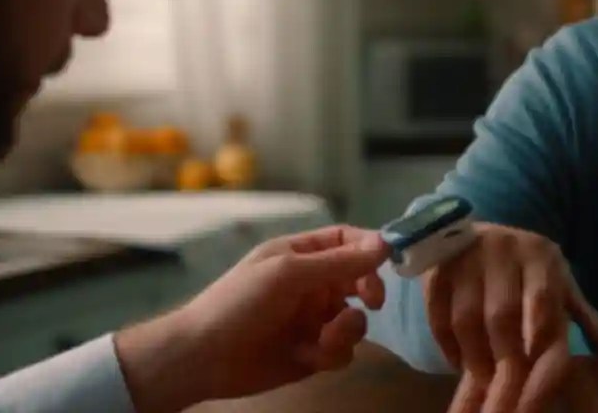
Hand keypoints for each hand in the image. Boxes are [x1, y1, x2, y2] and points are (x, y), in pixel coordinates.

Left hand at [115, 224, 388, 412]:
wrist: (203, 358)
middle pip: (359, 280)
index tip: (394, 259)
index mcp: (301, 254)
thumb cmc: (239, 303)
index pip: (347, 240)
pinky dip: (332, 353)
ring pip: (355, 320)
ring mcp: (312, 320)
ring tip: (324, 339)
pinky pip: (342, 351)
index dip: (371, 247)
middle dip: (368, 291)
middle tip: (370, 302)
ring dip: (347, 329)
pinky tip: (307, 356)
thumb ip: (338, 261)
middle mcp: (311, 284)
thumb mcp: (288, 274)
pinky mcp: (312, 353)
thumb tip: (386, 243)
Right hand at [425, 223, 597, 412]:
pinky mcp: (437, 266)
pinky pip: (437, 314)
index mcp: (542, 258)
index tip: (532, 396)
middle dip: (504, 367)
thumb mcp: (559, 284)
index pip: (543, 310)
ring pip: (467, 320)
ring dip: (475, 359)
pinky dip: (447, 345)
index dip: (539, 353)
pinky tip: (458, 364)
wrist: (475, 227)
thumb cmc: (527, 266)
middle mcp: (506, 252)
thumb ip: (584, 322)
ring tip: (483, 386)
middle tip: (503, 406)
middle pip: (503, 319)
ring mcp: (468, 257)